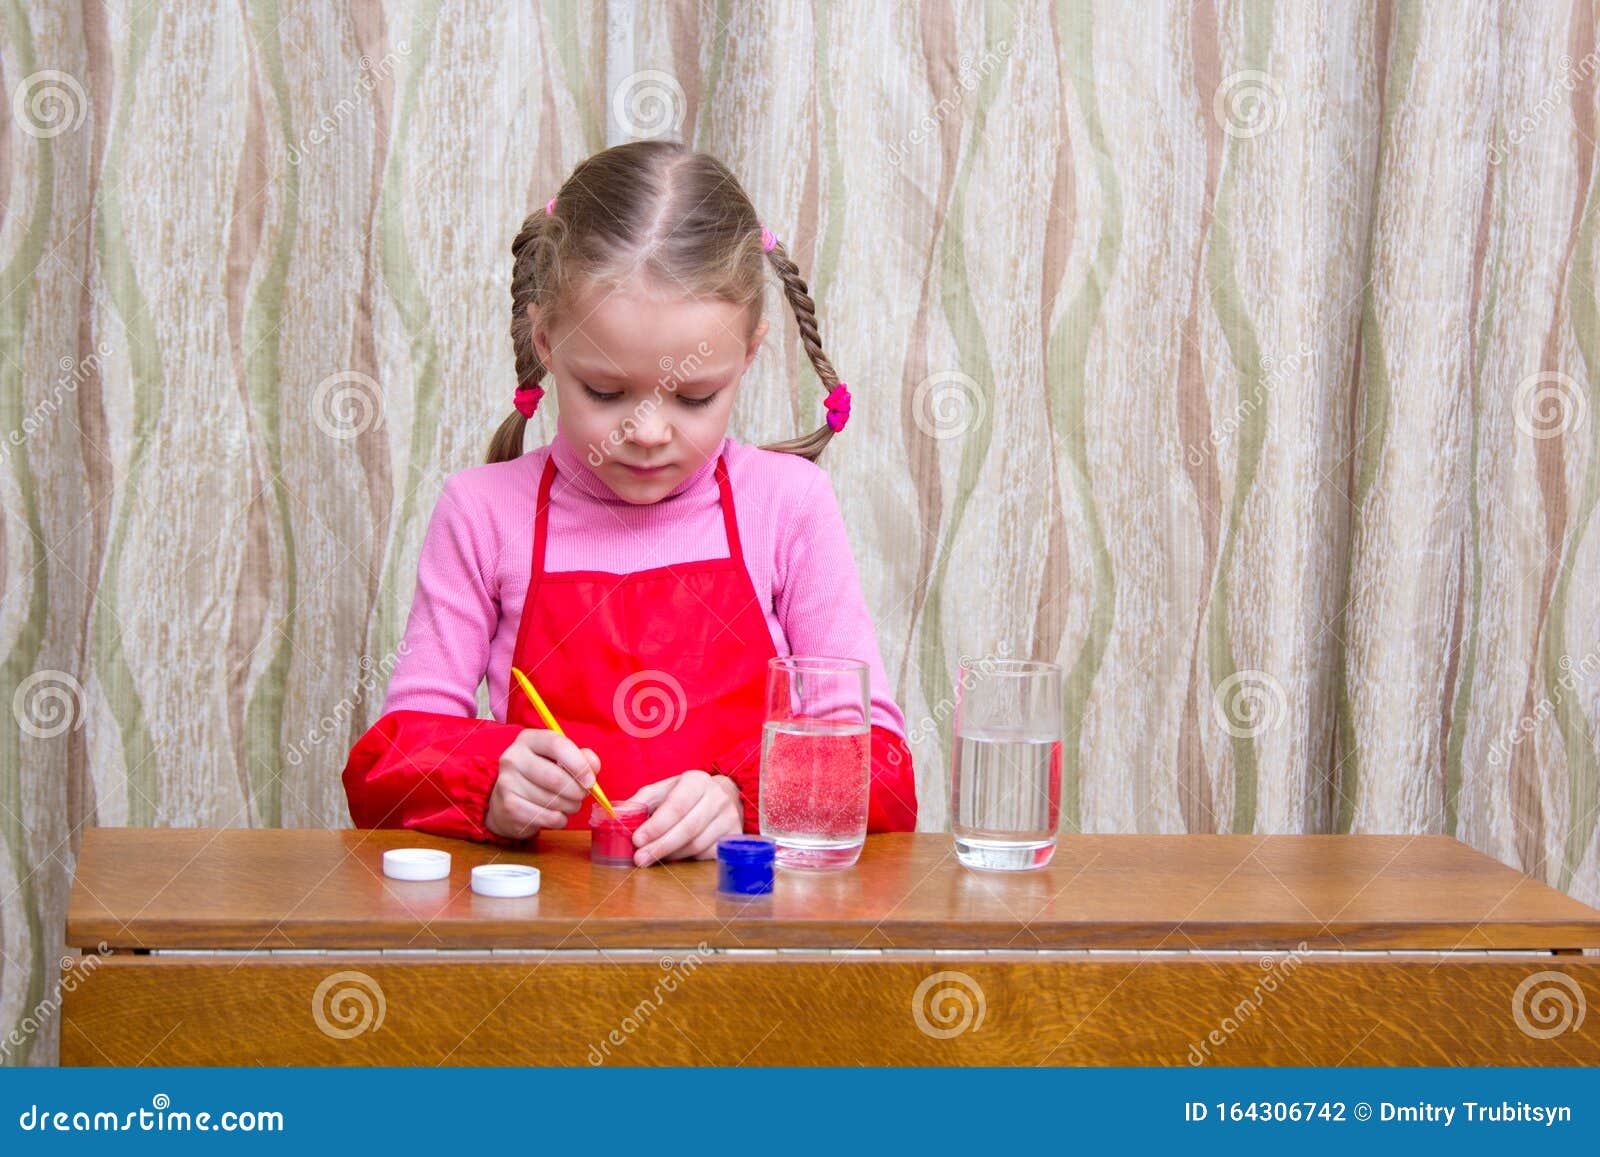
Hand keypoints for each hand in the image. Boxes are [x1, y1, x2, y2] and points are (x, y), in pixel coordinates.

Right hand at [485, 729, 599, 839]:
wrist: (508, 802)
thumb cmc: (542, 776)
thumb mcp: (560, 759)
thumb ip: (581, 758)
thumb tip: (592, 766)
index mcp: (528, 739)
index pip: (557, 745)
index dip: (579, 764)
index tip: (590, 780)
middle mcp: (513, 758)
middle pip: (556, 777)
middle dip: (577, 791)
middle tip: (582, 794)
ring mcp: (507, 783)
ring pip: (553, 800)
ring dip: (570, 806)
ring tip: (568, 803)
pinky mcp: (508, 807)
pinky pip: (547, 818)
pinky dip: (559, 819)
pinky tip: (556, 814)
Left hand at [618, 770, 743, 865]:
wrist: (725, 795)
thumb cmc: (686, 794)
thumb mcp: (664, 790)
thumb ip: (641, 801)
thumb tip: (618, 816)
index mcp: (697, 781)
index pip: (676, 806)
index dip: (656, 826)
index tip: (637, 840)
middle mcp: (717, 797)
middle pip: (688, 828)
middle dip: (660, 846)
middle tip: (640, 858)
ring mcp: (729, 818)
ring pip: (697, 844)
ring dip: (671, 855)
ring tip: (652, 858)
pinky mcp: (735, 835)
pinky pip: (707, 854)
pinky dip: (687, 858)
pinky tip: (674, 856)